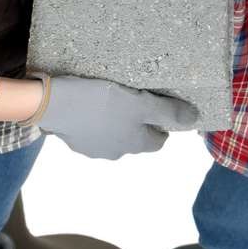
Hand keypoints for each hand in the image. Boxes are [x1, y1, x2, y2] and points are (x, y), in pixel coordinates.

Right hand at [40, 75, 198, 159]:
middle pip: (136, 138)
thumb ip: (168, 112)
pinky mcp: (75, 140)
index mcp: (136, 144)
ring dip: (115, 121)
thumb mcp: (140, 103)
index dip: (161, 122)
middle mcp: (117, 152)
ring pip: (113, 134)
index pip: (159, 140)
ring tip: (109, 97)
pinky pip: (92, 130)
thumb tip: (194, 119)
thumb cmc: (101, 102)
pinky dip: (94, 120)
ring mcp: (94, 149)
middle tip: (132, 96)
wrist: (53, 104)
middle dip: (137, 121)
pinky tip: (89, 104)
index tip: (156, 104)